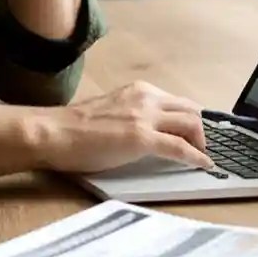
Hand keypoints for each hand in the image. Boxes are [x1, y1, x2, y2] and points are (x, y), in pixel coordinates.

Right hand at [29, 81, 213, 172]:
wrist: (54, 133)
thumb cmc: (74, 128)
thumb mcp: (112, 112)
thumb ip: (133, 115)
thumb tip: (148, 131)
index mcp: (138, 91)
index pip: (177, 102)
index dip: (191, 119)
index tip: (197, 133)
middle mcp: (146, 98)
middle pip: (191, 110)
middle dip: (201, 130)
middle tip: (201, 147)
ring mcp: (145, 117)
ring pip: (192, 124)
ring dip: (201, 143)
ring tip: (201, 157)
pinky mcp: (142, 138)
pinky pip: (181, 148)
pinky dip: (197, 157)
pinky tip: (203, 165)